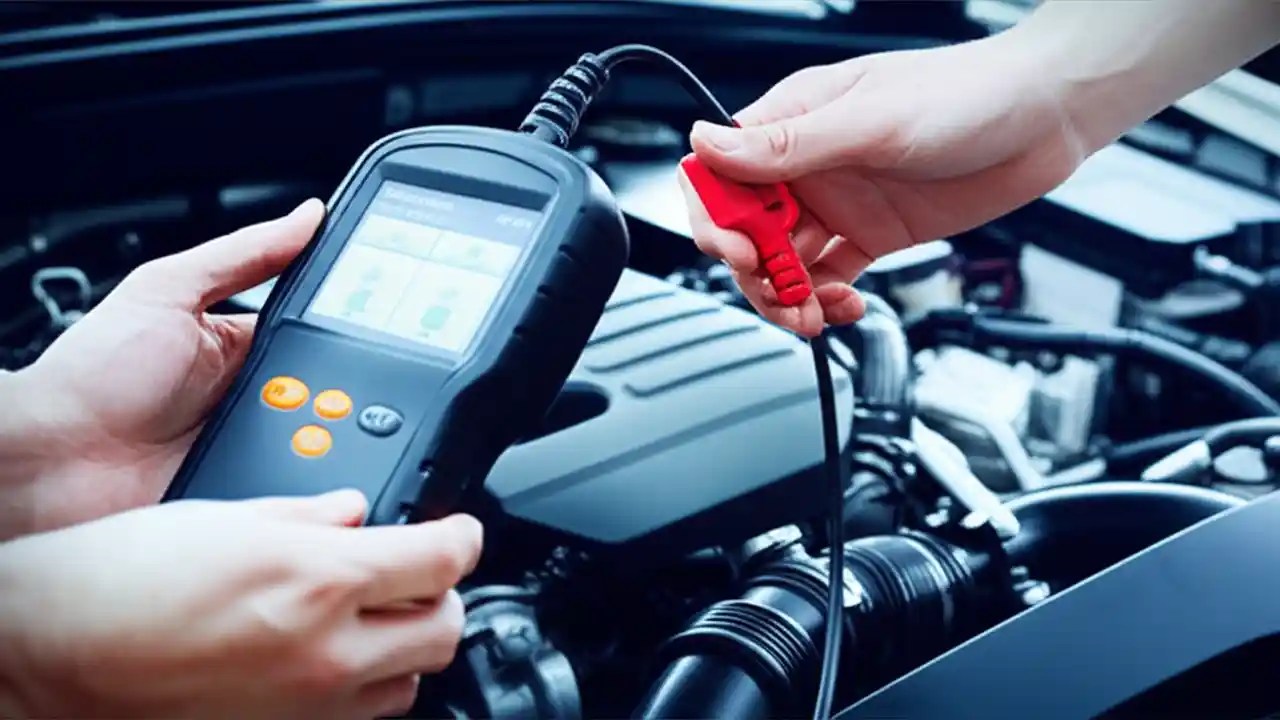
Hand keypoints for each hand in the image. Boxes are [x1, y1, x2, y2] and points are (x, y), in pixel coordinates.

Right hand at [0, 490, 482, 719]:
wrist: (44, 654)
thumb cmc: (113, 580)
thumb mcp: (222, 517)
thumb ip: (306, 513)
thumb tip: (352, 511)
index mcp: (316, 578)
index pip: (443, 560)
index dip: (465, 536)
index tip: (461, 528)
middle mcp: (324, 650)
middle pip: (444, 628)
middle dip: (443, 593)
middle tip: (418, 569)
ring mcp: (305, 705)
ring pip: (410, 682)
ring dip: (406, 643)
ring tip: (371, 614)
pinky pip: (357, 716)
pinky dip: (364, 685)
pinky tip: (329, 654)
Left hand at [1, 200, 323, 536]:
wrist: (53, 460)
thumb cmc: (93, 373)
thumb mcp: (167, 290)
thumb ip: (242, 254)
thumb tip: (307, 216)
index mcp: (238, 344)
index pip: (315, 329)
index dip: (348, 325)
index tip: (382, 318)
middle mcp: (250, 396)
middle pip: (329, 386)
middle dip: (342, 385)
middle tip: (321, 381)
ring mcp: (251, 446)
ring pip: (324, 438)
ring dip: (328, 432)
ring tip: (307, 422)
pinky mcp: (248, 491)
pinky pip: (297, 485)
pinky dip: (310, 478)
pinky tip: (309, 464)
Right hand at [678, 34, 1086, 335]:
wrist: (1043, 118)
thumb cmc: (965, 94)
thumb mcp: (870, 121)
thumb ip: (788, 145)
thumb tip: (706, 146)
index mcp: (793, 121)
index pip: (720, 173)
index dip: (716, 217)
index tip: (739, 249)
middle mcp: (808, 164)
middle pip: (745, 228)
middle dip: (753, 269)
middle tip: (782, 291)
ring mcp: (838, 202)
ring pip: (783, 261)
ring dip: (787, 294)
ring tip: (810, 314)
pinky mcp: (870, 233)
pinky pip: (827, 277)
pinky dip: (824, 300)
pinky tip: (841, 307)